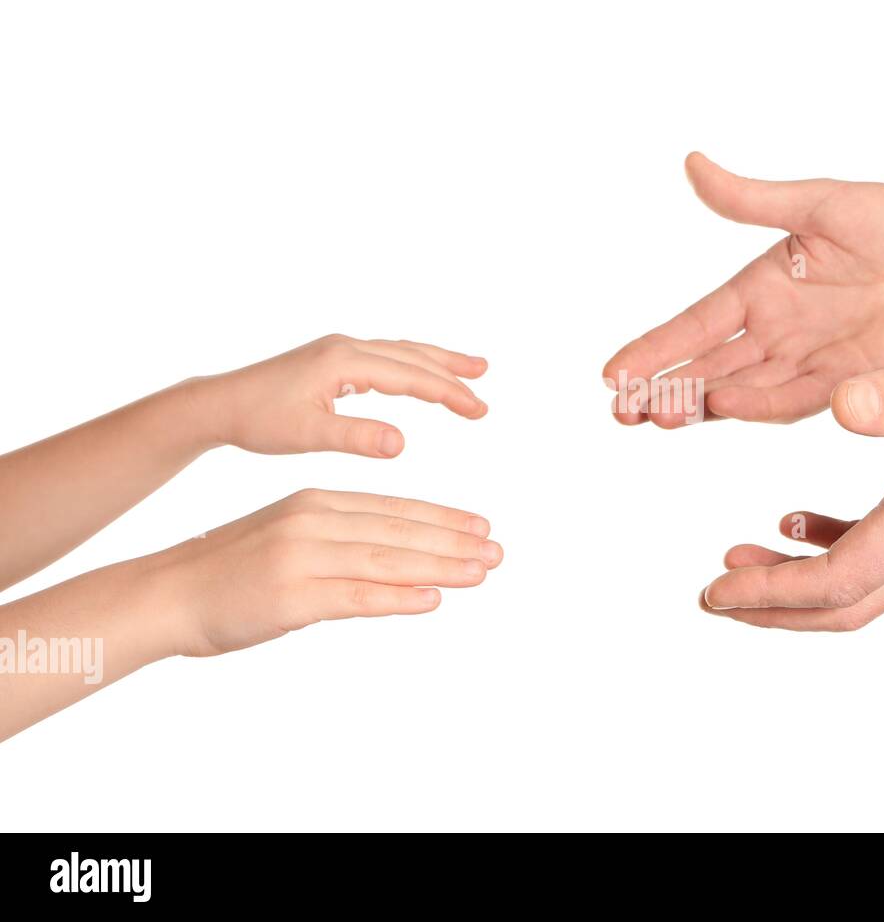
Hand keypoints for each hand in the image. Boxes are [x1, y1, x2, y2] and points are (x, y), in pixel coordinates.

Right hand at [152, 489, 502, 656]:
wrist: (165, 592)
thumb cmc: (229, 571)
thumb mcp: (288, 536)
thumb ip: (339, 540)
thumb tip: (393, 556)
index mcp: (315, 503)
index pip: (393, 510)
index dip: (442, 518)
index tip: (481, 526)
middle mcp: (313, 521)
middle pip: (398, 532)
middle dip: (453, 542)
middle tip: (498, 551)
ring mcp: (302, 558)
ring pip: (386, 561)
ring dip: (439, 567)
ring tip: (481, 572)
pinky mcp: (292, 597)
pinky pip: (356, 598)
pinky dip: (397, 599)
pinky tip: (432, 601)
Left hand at [186, 334, 488, 457]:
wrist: (219, 404)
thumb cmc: (258, 420)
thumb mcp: (308, 435)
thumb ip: (357, 437)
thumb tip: (403, 443)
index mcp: (344, 361)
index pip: (410, 375)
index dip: (448, 392)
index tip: (478, 410)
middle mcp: (345, 348)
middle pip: (413, 355)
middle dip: (452, 373)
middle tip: (485, 390)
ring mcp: (339, 351)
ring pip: (401, 352)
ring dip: (437, 362)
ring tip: (474, 369)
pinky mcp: (333, 360)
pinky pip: (386, 358)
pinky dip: (412, 365)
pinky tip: (420, 375)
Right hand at [604, 153, 883, 427]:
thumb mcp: (823, 204)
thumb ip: (755, 200)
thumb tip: (694, 164)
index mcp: (766, 284)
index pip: (696, 323)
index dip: (655, 347)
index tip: (611, 372)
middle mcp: (778, 329)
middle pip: (708, 366)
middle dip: (662, 387)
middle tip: (620, 409)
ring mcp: (808, 361)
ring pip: (737, 390)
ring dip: (695, 404)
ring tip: (653, 415)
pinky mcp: (844, 384)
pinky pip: (788, 400)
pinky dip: (753, 405)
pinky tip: (720, 406)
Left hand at [700, 331, 883, 630]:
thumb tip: (841, 407)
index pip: (841, 577)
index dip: (773, 593)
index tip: (716, 590)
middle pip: (846, 602)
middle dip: (773, 608)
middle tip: (712, 595)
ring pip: (863, 585)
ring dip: (797, 585)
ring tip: (739, 560)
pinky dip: (833, 548)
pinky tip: (799, 524)